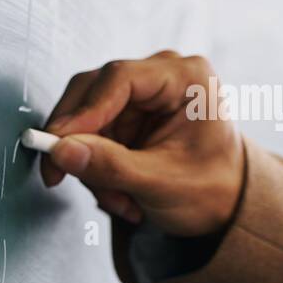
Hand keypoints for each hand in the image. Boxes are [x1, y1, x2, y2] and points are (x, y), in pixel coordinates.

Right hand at [40, 50, 245, 236]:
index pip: (118, 78)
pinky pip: (87, 136)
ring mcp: (140, 95)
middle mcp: (160, 76)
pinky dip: (93, 168)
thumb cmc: (211, 189)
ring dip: (87, 163)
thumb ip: (111, 166)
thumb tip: (60, 152)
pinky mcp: (124, 116)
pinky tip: (118, 192)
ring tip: (116, 199)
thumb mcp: (162, 183)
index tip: (57, 145)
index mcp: (186, 77)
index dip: (82, 111)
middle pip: (91, 91)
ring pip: (82, 118)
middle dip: (76, 140)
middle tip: (59, 176)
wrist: (225, 205)